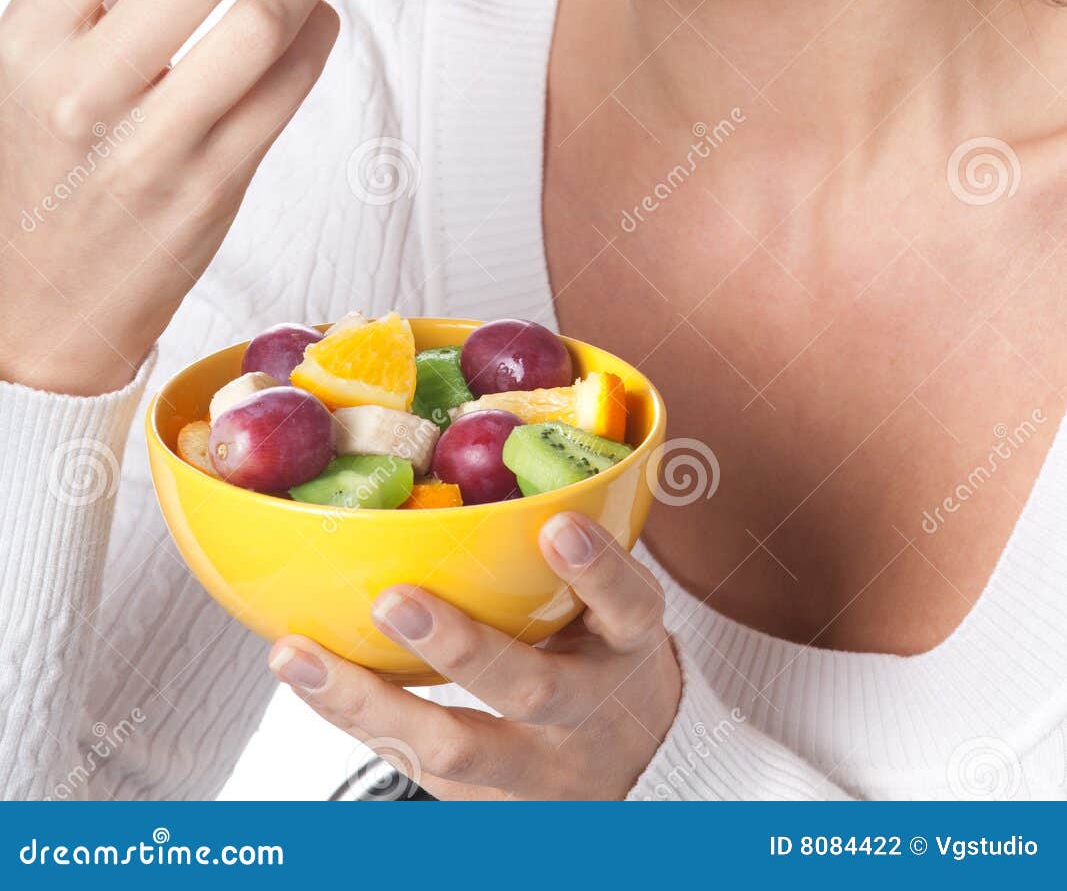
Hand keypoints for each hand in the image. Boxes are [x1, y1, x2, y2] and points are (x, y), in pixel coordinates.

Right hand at [0, 0, 337, 394]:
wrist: (23, 315)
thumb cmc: (31, 175)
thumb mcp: (25, 70)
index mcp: (25, 41)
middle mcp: (84, 89)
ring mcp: (152, 145)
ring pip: (264, 22)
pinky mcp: (210, 191)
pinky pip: (288, 91)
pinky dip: (318, 39)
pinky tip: (316, 26)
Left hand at [268, 513, 681, 800]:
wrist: (617, 766)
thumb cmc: (593, 647)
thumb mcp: (609, 604)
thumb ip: (561, 538)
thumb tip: (480, 416)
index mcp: (626, 644)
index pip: (629, 606)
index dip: (599, 571)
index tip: (559, 525)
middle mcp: (585, 709)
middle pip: (533, 688)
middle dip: (464, 646)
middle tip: (395, 599)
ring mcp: (532, 766)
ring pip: (454, 747)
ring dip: (370, 699)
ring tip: (300, 655)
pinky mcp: (478, 800)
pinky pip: (407, 761)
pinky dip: (348, 711)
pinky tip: (299, 667)